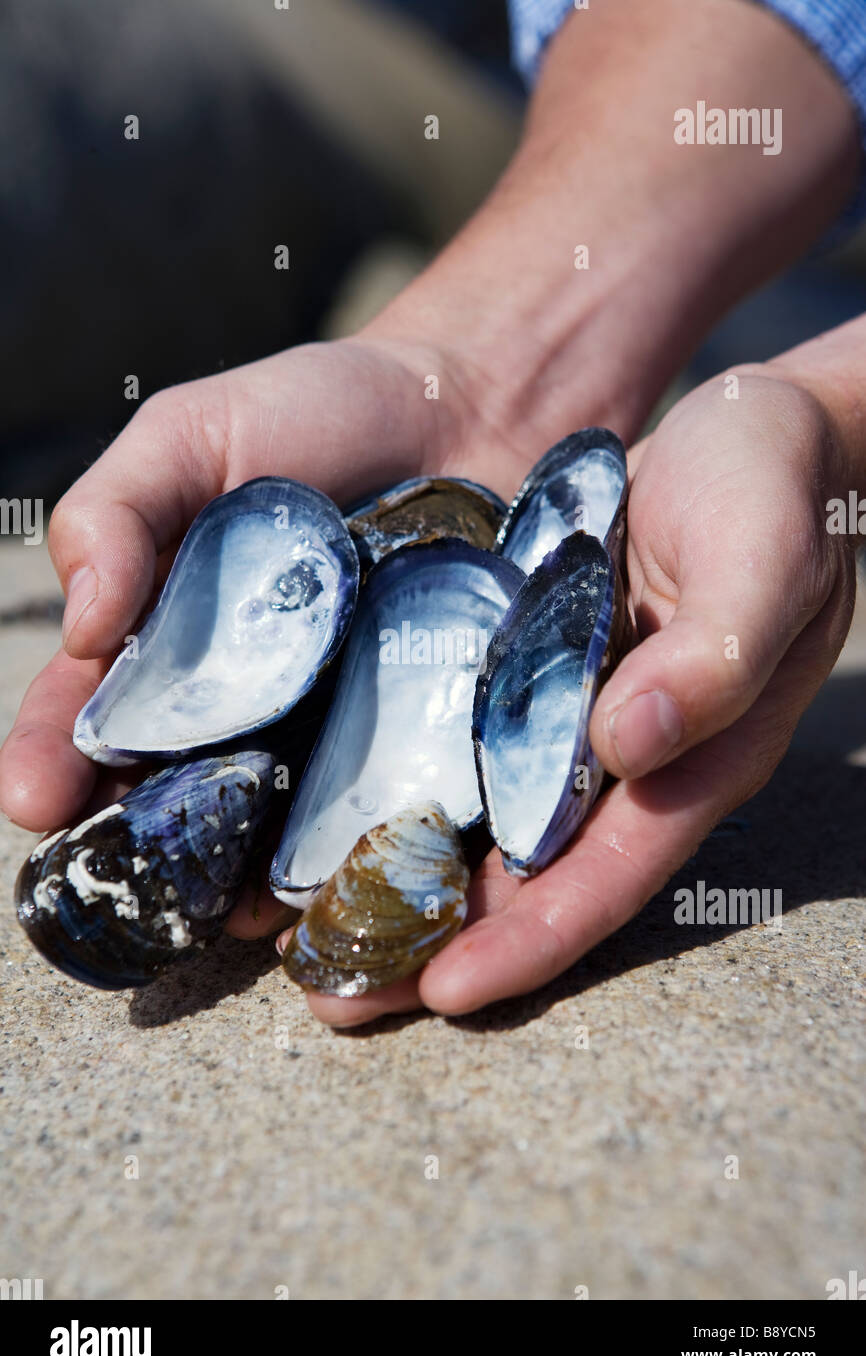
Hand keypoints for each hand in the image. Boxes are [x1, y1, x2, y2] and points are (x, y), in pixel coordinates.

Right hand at [0, 333, 535, 836]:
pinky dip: (359, 846)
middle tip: (132, 879)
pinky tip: (347, 877)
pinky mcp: (417, 737)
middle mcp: (237, 704)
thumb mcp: (193, 436)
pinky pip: (380, 804)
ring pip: (270, 823)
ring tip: (235, 905)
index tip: (33, 794)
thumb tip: (83, 626)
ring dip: (244, 873)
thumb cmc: (314, 413)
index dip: (50, 757)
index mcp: (165, 642)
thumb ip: (118, 512)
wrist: (467, 410)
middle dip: (141, 847)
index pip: (86, 714)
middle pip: (170, 795)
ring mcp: (327, 729)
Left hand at [299, 368, 855, 1023]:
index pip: (607, 877)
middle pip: (523, 877)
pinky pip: (449, 736)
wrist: (746, 433)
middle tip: (330, 995)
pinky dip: (389, 776)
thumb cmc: (773, 494)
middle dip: (433, 940)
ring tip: (293, 925)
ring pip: (473, 820)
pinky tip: (313, 796)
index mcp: (691, 762)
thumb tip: (630, 743)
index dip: (532, 939)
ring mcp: (562, 717)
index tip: (444, 990)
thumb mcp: (764, 563)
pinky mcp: (519, 668)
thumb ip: (713, 659)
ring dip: (394, 875)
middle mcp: (618, 761)